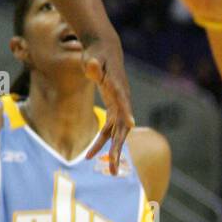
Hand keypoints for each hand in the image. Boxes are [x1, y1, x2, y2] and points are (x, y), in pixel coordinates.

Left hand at [82, 33, 134, 174]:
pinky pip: (108, 129)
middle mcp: (121, 99)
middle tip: (113, 167)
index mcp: (117, 86)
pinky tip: (90, 155)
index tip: (131, 125)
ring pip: (117, 132)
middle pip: (122, 126)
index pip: (123, 101)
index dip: (126, 112)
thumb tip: (91, 65)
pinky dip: (101, 141)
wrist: (105, 49)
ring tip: (109, 171)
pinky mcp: (113, 108)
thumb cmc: (98, 52)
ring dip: (113, 151)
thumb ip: (93, 64)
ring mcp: (118, 105)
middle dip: (118, 147)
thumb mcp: (93, 56)